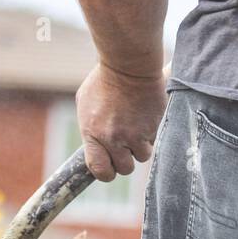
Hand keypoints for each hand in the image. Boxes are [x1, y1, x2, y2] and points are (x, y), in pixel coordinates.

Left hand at [75, 63, 166, 180]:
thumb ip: (89, 128)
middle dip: (124, 162)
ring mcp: (135, 133)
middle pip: (124, 168)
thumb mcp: (85, 105)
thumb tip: (93, 144)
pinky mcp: (153, 125)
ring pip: (142, 156)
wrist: (129, 65)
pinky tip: (144, 121)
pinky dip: (149, 135)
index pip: (99, 169)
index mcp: (93, 135)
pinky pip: (152, 140)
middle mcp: (114, 139)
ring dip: (139, 149)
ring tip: (135, 134)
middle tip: (124, 150)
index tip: (108, 169)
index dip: (105, 173)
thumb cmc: (103, 81)